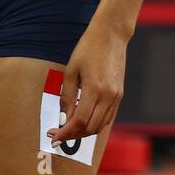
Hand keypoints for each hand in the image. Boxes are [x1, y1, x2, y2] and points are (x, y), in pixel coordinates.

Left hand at [47, 22, 126, 142]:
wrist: (111, 37)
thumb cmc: (87, 50)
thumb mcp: (71, 71)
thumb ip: (67, 97)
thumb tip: (63, 118)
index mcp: (95, 89)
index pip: (79, 121)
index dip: (66, 132)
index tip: (54, 137)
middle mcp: (109, 96)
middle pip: (90, 127)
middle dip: (73, 135)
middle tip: (57, 135)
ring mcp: (117, 97)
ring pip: (100, 125)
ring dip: (84, 132)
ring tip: (67, 130)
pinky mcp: (120, 96)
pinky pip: (107, 117)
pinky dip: (94, 124)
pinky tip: (82, 122)